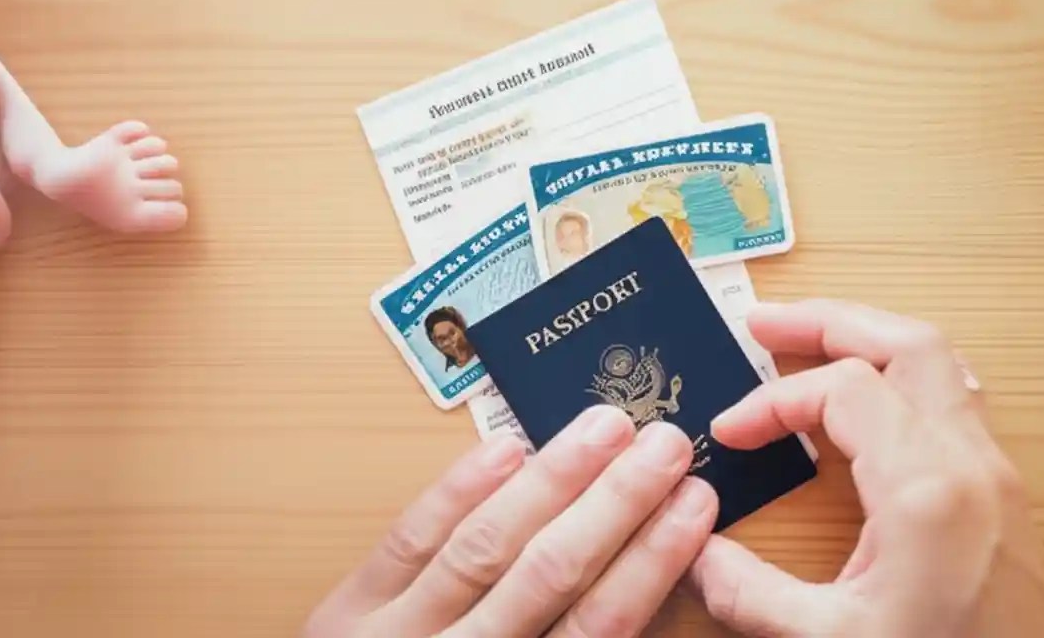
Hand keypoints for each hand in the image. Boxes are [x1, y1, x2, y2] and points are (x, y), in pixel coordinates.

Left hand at [306, 405, 718, 637]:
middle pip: (550, 573)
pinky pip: (408, 542)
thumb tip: (639, 579)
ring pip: (486, 546)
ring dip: (552, 480)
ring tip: (605, 427)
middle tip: (665, 444)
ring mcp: (396, 635)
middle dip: (615, 503)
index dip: (651, 560)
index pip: (599, 625)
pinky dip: (457, 493)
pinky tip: (506, 449)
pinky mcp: (348, 610)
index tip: (695, 504)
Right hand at [691, 299, 1043, 637]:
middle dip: (828, 322)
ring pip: (937, 363)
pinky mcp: (1001, 493)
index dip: (774, 399)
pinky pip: (952, 397)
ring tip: (808, 342)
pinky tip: (866, 398)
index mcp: (927, 488)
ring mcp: (994, 473)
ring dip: (869, 338)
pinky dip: (900, 375)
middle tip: (764, 324)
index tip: (732, 431)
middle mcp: (970, 463)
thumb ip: (752, 594)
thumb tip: (696, 556)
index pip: (843, 390)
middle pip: (904, 343)